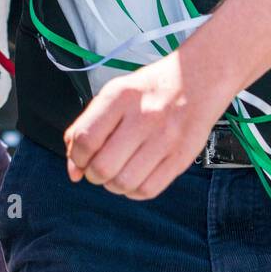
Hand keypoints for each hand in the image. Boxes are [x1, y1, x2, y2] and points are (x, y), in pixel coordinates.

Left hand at [63, 50, 231, 200]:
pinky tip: (134, 177)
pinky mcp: (181, 158)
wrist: (197, 80)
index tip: (79, 159)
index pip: (85, 139)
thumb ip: (87, 125)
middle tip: (98, 167)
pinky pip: (148, 191)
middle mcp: (143, 117)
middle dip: (93, 174)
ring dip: (113, 185)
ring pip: (124, 183)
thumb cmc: (152, 88)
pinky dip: (134, 191)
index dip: (75, 157)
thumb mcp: (114, 93)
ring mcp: (165, 139)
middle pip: (103, 167)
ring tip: (117, 172)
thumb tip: (73, 167)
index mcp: (121, 96)